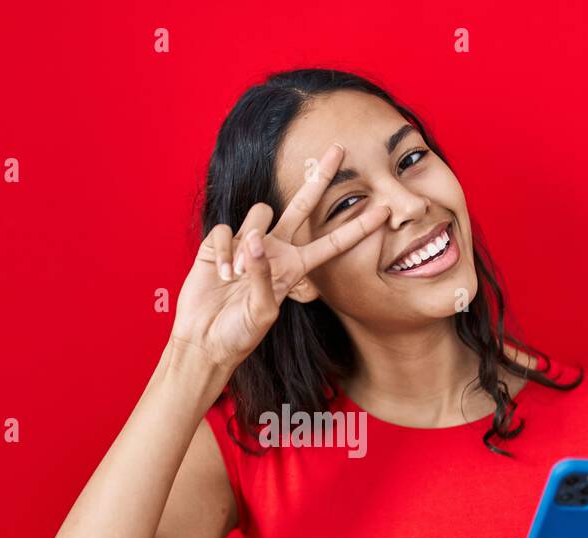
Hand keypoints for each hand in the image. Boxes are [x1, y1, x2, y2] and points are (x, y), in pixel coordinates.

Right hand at [170, 142, 390, 373]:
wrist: (205, 339)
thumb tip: (253, 240)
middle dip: (320, 177)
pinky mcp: (220, 243)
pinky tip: (221, 276)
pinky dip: (223, 253)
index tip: (383, 211)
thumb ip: (263, 274)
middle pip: (302, 205)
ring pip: (260, 213)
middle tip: (339, 148)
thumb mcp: (262, 311)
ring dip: (248, 244)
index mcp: (295, 268)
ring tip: (236, 276)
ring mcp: (247, 243)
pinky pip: (226, 231)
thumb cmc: (239, 333)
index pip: (332, 243)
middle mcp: (275, 249)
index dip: (358, 228)